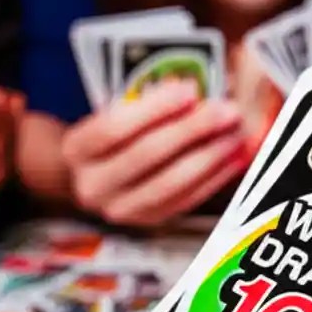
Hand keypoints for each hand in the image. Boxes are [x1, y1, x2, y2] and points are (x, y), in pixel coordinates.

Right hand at [62, 82, 248, 226]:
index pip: (114, 127)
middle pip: (145, 155)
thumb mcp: (113, 113)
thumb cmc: (111, 138)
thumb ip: (146, 103)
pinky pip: (185, 201)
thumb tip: (193, 89)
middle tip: (224, 111)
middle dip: (190, 130)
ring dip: (208, 157)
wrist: (96, 177)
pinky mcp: (148, 222)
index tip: (190, 89)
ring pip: (169, 183)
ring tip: (234, 135)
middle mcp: (92, 185)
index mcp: (77, 149)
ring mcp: (120, 209)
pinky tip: (232, 160)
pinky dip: (213, 179)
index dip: (155, 108)